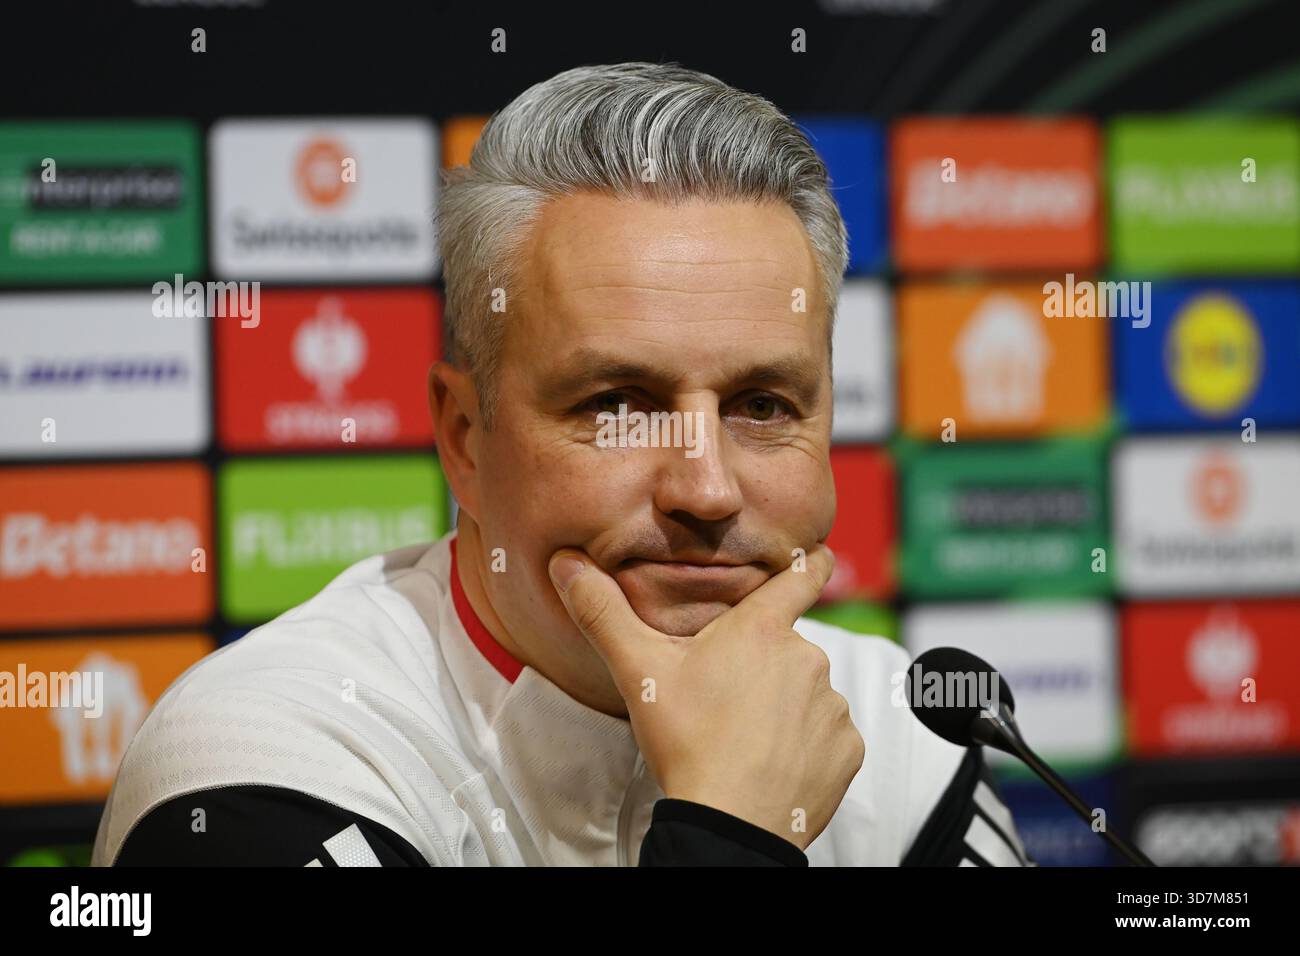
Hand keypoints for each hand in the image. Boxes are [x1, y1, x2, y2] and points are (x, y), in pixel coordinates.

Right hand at [548, 544, 863, 849]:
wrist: (729, 823)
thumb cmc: (687, 741)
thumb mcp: (638, 671)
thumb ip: (603, 612)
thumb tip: (565, 561)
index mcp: (762, 630)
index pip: (798, 576)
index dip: (807, 562)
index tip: (815, 553)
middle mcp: (809, 657)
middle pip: (787, 649)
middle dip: (762, 668)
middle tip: (725, 701)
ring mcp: (832, 705)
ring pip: (807, 695)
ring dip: (784, 709)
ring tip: (745, 738)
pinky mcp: (846, 750)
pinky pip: (827, 737)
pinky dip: (806, 747)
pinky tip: (773, 764)